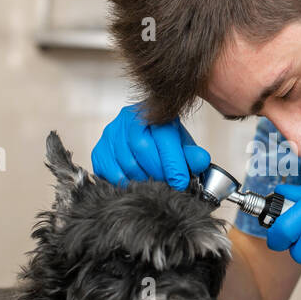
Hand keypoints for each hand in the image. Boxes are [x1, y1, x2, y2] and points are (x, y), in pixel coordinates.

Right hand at [90, 103, 210, 189]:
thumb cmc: (166, 145)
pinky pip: (108, 171)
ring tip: (154, 187)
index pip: (163, 136)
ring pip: (125, 161)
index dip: (173, 163)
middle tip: (168, 186)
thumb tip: (201, 160)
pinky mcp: (99, 149)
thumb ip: (192, 154)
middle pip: (142, 148)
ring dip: (142, 179)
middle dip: (158, 172)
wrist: (145, 139)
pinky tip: (135, 185)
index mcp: (154, 112)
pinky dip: (123, 182)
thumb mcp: (182, 146)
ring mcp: (111, 133)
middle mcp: (129, 118)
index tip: (181, 182)